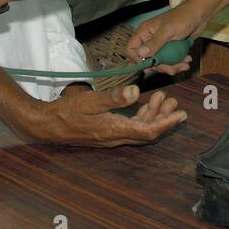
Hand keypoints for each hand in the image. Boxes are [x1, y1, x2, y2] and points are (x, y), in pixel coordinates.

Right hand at [20, 84, 185, 145]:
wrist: (46, 125)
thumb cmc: (67, 112)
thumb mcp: (91, 100)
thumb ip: (114, 97)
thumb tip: (136, 92)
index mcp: (114, 130)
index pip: (148, 130)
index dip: (166, 123)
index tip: (181, 114)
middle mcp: (115, 137)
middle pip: (147, 131)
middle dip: (163, 117)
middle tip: (174, 102)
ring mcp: (110, 137)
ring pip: (139, 129)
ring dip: (152, 115)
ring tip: (163, 98)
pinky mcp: (105, 133)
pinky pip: (129, 128)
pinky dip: (140, 116)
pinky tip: (142, 104)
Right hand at [124, 4, 203, 75]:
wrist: (199, 14)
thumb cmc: (182, 17)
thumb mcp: (168, 30)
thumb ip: (154, 42)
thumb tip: (140, 54)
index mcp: (144, 32)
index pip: (131, 49)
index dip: (137, 59)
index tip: (150, 64)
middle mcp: (150, 39)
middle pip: (147, 60)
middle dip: (160, 66)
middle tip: (172, 67)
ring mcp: (160, 45)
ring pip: (160, 63)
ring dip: (172, 66)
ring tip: (184, 64)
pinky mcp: (170, 49)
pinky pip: (170, 61)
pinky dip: (178, 63)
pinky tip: (187, 60)